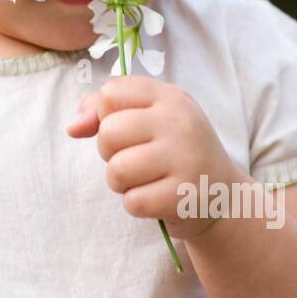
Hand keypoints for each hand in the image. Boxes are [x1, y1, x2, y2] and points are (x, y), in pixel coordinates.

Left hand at [67, 75, 246, 240]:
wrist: (224, 197)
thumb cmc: (175, 151)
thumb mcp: (149, 118)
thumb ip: (104, 111)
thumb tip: (73, 127)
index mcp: (170, 98)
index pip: (112, 93)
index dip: (106, 115)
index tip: (128, 129)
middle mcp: (180, 124)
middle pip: (108, 133)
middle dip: (111, 152)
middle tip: (138, 158)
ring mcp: (185, 160)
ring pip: (116, 170)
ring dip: (122, 182)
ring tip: (146, 179)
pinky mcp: (183, 197)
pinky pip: (132, 202)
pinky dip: (137, 204)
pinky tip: (158, 198)